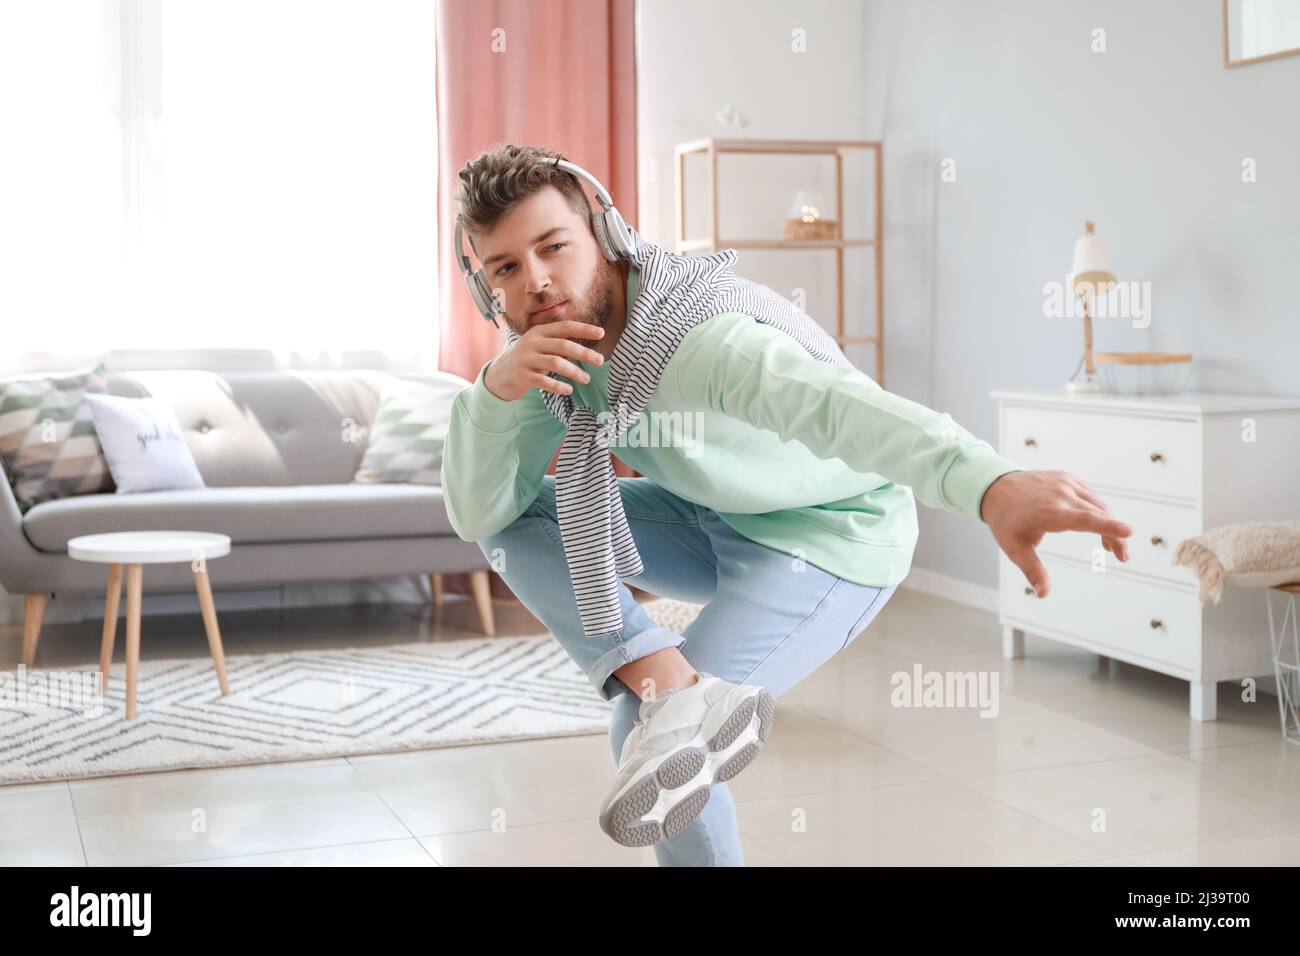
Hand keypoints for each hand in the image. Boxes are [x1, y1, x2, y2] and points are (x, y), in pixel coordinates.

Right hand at [483, 320, 605, 400]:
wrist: (498, 375)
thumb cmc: (527, 360)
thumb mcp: (539, 346)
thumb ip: (558, 343)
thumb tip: (587, 348)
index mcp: (539, 332)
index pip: (565, 327)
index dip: (584, 329)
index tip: (601, 333)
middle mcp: (532, 342)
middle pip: (562, 345)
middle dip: (584, 353)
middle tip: (600, 361)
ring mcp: (526, 359)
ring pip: (555, 362)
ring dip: (574, 371)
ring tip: (587, 379)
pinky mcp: (522, 375)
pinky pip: (543, 380)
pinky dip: (557, 385)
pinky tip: (569, 390)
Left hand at [979, 470, 1131, 598]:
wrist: (996, 488)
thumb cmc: (1006, 521)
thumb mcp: (1015, 549)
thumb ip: (1033, 571)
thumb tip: (1043, 595)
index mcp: (1049, 512)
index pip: (1084, 520)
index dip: (1108, 526)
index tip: (1129, 531)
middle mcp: (1060, 495)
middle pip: (1099, 516)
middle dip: (1115, 536)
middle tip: (1123, 557)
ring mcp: (1065, 483)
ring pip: (1098, 506)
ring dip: (1108, 524)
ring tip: (1109, 547)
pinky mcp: (1068, 478)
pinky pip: (1090, 496)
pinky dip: (1097, 511)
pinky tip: (1095, 525)